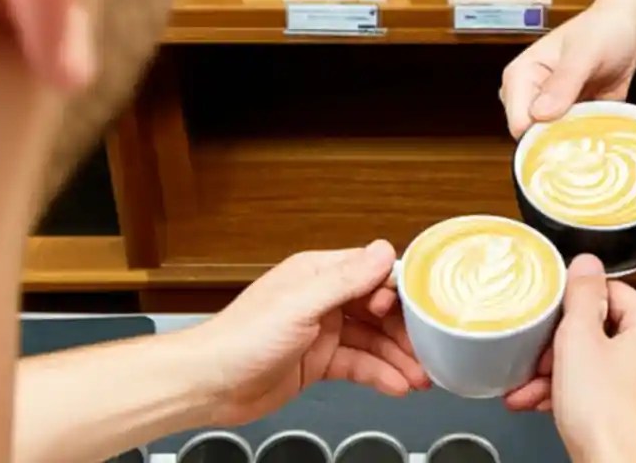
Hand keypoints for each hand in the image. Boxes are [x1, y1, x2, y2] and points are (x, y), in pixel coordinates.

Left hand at [183, 241, 429, 425]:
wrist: (207, 385)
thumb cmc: (238, 339)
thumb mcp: (300, 304)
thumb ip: (345, 280)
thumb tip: (383, 251)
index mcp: (318, 274)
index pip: (373, 273)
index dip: (398, 293)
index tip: (416, 312)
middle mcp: (323, 299)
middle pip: (379, 310)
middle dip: (405, 330)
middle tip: (427, 349)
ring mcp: (323, 331)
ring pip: (373, 340)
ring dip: (398, 357)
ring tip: (419, 375)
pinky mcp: (319, 361)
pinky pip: (359, 365)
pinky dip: (379, 374)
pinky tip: (395, 385)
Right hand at [500, 3, 635, 138]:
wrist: (626, 33)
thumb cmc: (602, 33)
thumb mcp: (586, 51)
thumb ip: (565, 81)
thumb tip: (541, 114)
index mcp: (520, 77)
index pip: (519, 122)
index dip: (541, 137)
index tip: (573, 137)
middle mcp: (529, 98)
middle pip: (533, 139)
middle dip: (560, 144)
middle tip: (591, 134)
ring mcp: (548, 112)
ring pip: (553, 145)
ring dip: (576, 146)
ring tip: (599, 132)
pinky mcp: (568, 122)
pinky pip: (573, 143)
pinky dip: (587, 143)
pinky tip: (603, 134)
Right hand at [506, 256, 635, 462]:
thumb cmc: (607, 419)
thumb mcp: (579, 342)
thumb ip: (581, 297)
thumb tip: (586, 263)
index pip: (615, 292)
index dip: (577, 302)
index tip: (554, 313)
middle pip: (606, 334)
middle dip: (561, 349)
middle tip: (537, 359)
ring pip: (603, 368)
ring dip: (562, 376)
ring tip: (530, 390)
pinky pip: (609, 395)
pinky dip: (579, 398)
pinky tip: (546, 406)